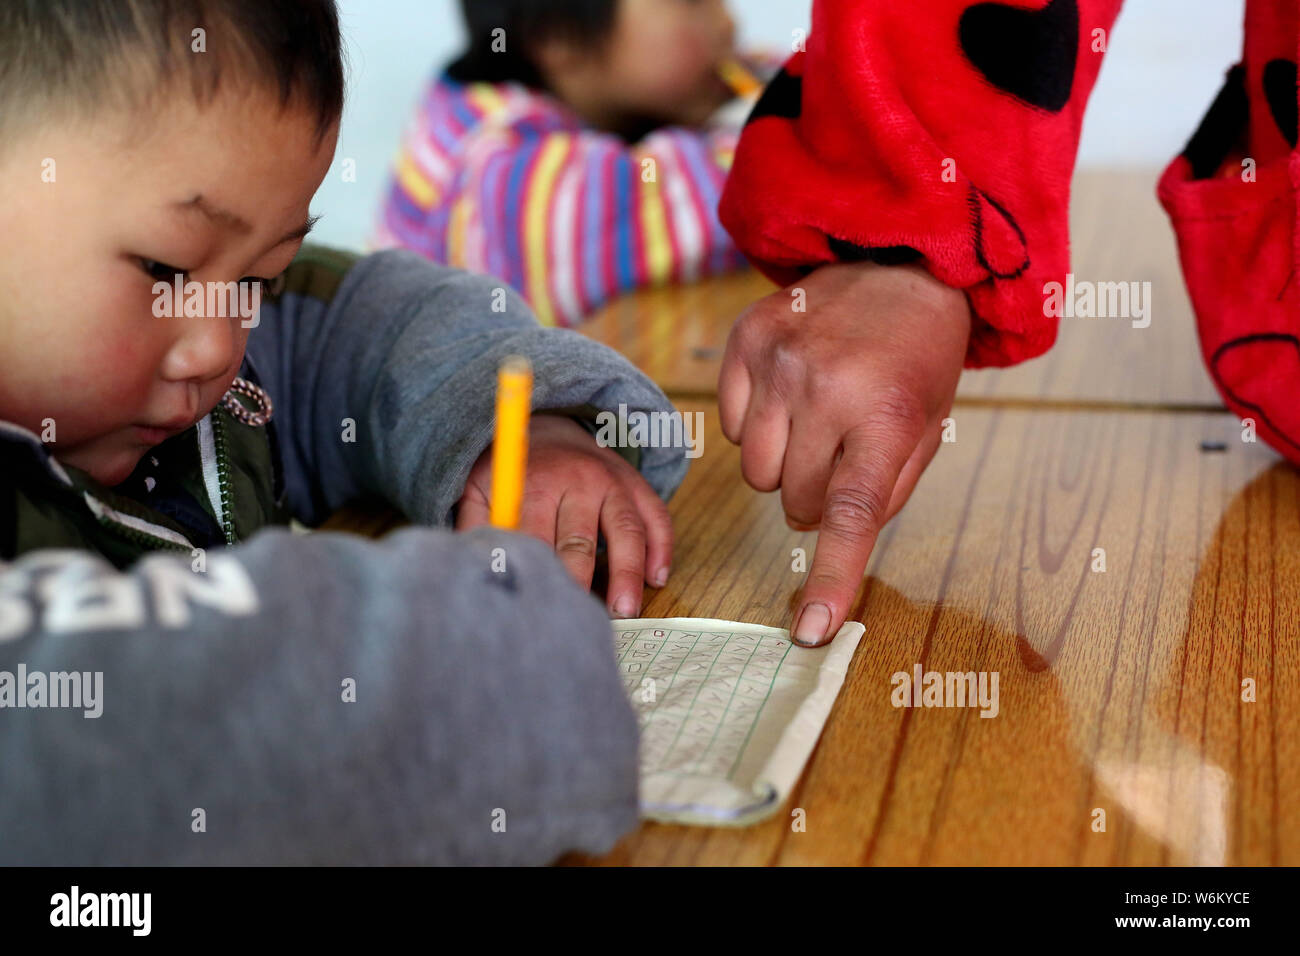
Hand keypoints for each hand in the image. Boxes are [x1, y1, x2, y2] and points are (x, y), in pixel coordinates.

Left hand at [455, 413, 673, 617]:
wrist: (548, 424)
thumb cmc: (514, 471)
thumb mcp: (481, 487)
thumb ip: (477, 525)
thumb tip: (475, 569)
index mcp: (537, 483)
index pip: (537, 539)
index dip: (537, 577)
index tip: (535, 610)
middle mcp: (579, 480)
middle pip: (581, 540)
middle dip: (580, 584)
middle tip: (578, 621)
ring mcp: (612, 481)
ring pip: (627, 530)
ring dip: (628, 573)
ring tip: (625, 611)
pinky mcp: (635, 484)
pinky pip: (657, 516)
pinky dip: (662, 548)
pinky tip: (657, 579)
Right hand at [719, 262, 970, 645]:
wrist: (899, 265)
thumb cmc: (917, 360)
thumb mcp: (927, 429)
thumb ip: (885, 491)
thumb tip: (830, 540)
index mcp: (884, 415)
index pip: (851, 513)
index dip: (832, 577)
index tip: (811, 630)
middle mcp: (826, 387)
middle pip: (793, 500)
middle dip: (815, 495)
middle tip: (840, 456)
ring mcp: (779, 361)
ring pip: (755, 470)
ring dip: (783, 464)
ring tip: (813, 422)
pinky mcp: (746, 339)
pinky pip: (731, 426)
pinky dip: (757, 424)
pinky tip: (789, 393)